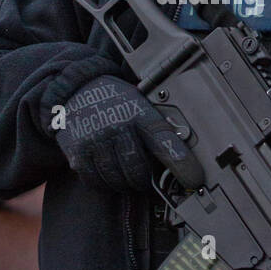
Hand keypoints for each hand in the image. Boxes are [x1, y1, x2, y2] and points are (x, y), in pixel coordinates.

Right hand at [47, 74, 203, 192]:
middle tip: (143, 176)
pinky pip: (95, 181)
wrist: (76, 87)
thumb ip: (155, 129)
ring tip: (122, 170)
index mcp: (139, 113)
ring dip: (123, 182)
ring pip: (116, 180)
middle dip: (143, 179)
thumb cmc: (115, 100)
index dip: (181, 163)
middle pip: (138, 171)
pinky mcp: (77, 152)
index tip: (194, 179)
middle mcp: (117, 126)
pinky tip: (104, 169)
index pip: (165, 141)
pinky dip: (102, 181)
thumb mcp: (140, 104)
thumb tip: (180, 161)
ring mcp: (96, 140)